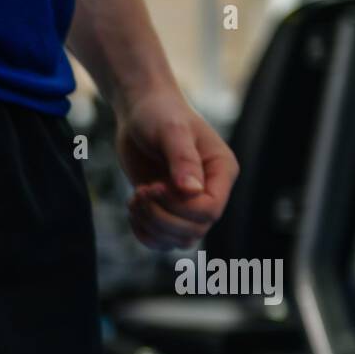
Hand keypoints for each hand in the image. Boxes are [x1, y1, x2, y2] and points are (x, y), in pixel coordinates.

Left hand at [116, 89, 238, 250]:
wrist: (140, 113)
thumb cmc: (159, 114)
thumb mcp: (171, 132)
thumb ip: (182, 159)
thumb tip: (191, 191)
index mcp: (221, 172)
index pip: (210, 210)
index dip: (179, 207)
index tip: (153, 186)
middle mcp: (210, 191)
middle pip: (194, 230)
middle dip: (161, 218)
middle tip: (140, 192)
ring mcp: (189, 204)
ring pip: (180, 240)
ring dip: (152, 227)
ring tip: (135, 198)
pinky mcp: (168, 209)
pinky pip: (162, 240)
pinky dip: (144, 233)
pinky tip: (133, 210)